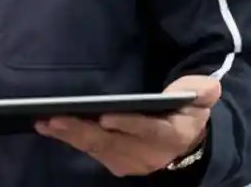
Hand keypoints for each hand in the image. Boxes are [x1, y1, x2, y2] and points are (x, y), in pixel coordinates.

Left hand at [35, 75, 220, 176]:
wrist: (184, 144)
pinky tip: (50, 127)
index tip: (106, 117)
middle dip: (82, 130)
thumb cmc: (186, 113)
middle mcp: (148, 154)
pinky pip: (89, 151)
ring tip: (45, 121)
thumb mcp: (200, 100)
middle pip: (112, 142)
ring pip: (96, 148)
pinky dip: (69, 139)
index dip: (128, 126)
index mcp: (171, 136)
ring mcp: (129, 161)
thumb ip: (201, 91)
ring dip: (69, 135)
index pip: (148, 131)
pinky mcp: (114, 162)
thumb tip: (205, 87)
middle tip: (56, 117)